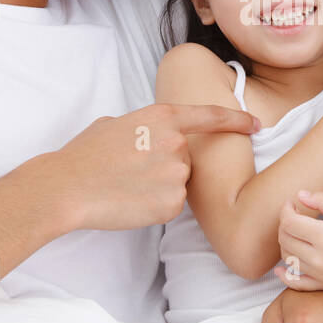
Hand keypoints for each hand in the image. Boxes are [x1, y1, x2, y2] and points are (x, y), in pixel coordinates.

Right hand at [31, 103, 259, 232]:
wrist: (67, 188)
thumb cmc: (84, 155)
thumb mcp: (116, 124)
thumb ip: (145, 127)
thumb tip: (150, 136)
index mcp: (163, 117)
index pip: (211, 117)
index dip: (236, 120)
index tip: (255, 125)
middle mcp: (176, 143)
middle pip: (187, 157)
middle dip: (166, 164)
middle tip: (131, 170)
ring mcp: (176, 174)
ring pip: (179, 182)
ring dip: (160, 186)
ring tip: (127, 185)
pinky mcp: (171, 204)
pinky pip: (171, 205)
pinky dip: (155, 206)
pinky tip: (131, 201)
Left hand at [273, 190, 322, 299]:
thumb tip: (300, 195)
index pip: (289, 222)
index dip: (286, 209)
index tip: (292, 203)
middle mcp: (318, 258)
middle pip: (285, 238)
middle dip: (284, 223)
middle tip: (294, 214)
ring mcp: (319, 274)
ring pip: (287, 257)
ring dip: (285, 242)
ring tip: (296, 232)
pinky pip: (295, 283)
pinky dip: (284, 275)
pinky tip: (281, 268)